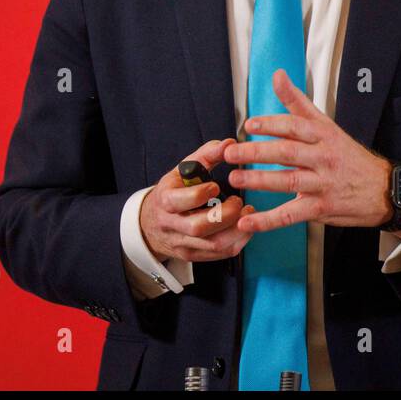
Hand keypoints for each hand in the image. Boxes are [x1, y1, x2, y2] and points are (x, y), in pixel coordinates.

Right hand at [139, 138, 255, 261]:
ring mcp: (182, 243)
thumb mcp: (183, 169)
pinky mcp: (193, 255)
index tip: (216, 186)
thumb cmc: (173, 191)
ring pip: (212, 245)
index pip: (178, 201)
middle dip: (224, 215)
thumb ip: (206, 155)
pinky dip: (238, 241)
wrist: (152, 223)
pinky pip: (220, 254)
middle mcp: (171, 224)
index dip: (200, 194)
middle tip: (238, 202)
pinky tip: (245, 227)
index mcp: (165, 200)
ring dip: (237, 230)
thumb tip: (229, 143)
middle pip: (198, 227)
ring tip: (248, 213)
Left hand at [224, 69, 394, 233]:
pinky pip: (291, 215)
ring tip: (236, 179)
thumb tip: (277, 75)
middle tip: (232, 152)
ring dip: (259, 181)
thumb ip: (298, 102)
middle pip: (288, 153)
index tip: (250, 125)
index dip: (272, 124)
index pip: (296, 126)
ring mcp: (322, 184)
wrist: (384, 189)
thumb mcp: (327, 125)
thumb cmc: (349, 156)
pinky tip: (249, 222)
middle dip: (257, 152)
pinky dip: (268, 220)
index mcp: (323, 135)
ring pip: (288, 181)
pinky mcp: (320, 208)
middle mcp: (323, 158)